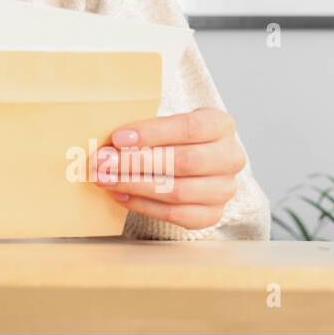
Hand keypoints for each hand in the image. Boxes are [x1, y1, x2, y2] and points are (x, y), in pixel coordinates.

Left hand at [93, 106, 246, 230]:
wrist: (196, 159)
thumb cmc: (174, 135)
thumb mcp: (166, 120)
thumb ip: (144, 127)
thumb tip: (107, 141)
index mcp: (221, 125)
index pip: (189, 128)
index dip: (152, 133)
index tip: (118, 137)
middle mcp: (230, 158)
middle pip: (183, 162)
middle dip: (137, 162)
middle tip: (103, 162)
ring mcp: (224, 189)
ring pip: (178, 191)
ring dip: (135, 185)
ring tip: (105, 179)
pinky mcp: (212, 214)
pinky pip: (175, 214)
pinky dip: (143, 205)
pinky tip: (119, 195)